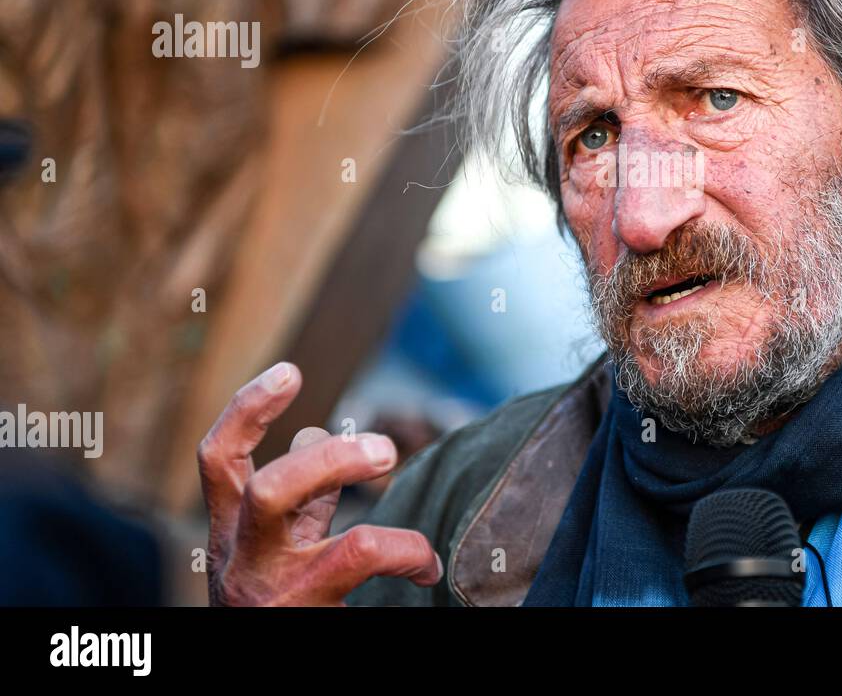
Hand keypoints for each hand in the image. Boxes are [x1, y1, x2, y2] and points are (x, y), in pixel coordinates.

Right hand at [198, 362, 441, 605]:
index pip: (218, 460)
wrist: (263, 683)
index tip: (292, 371)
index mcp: (230, 535)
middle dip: (318, 450)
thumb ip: (302, 502)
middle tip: (382, 444)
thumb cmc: (279, 612)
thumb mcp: (278, 555)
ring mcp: (267, 587)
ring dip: (341, 469)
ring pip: (286, 503)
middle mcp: (238, 558)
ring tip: (391, 459)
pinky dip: (406, 549)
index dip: (247, 409)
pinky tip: (427, 565)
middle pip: (258, 481)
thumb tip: (318, 430)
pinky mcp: (301, 610)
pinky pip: (357, 553)